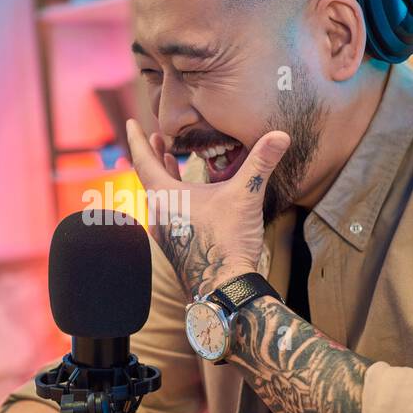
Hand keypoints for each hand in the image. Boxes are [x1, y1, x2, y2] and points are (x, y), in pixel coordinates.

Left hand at [125, 118, 290, 296]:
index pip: (144, 160)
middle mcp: (159, 214)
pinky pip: (170, 213)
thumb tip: (281, 134)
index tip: (131, 123)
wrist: (223, 289)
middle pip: (150, 177)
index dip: (138, 139)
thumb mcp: (246, 196)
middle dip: (154, 154)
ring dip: (165, 176)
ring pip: (161, 197)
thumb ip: (261, 163)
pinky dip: (175, 197)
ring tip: (171, 160)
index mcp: (165, 197)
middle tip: (158, 137)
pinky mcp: (176, 246)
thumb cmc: (227, 242)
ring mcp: (166, 232)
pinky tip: (191, 199)